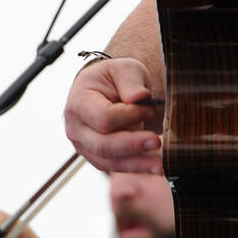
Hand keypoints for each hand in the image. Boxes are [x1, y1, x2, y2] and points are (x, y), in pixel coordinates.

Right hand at [64, 58, 163, 173]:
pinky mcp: (97, 157)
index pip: (103, 118)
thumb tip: (139, 97)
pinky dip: (136, 168)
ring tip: (160, 165)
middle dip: (132, 145)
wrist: (107, 90)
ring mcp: (84, 145)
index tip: (149, 109)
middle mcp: (76, 127)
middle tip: (157, 141)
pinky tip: (155, 167)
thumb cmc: (114, 78)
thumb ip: (131, 80)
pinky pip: (115, 167)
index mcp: (79, 102)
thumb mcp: (124, 69)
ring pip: (109, 161)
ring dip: (136, 164)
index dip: (129, 116)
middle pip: (102, 145)